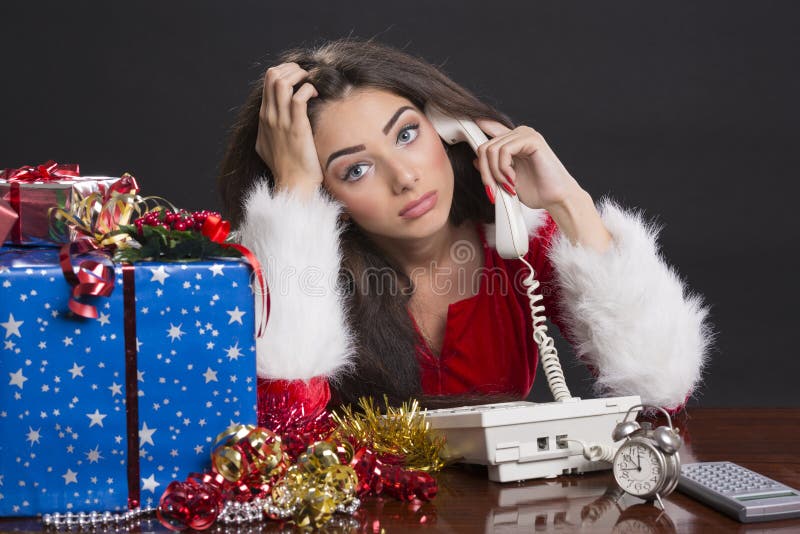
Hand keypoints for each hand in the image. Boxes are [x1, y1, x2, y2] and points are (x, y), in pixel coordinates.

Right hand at [256, 62, 321, 195]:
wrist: (293, 183)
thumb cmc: (285, 167)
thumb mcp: (267, 146)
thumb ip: (267, 130)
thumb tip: (269, 123)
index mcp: (264, 118)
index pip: (268, 81)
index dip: (285, 71)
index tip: (299, 77)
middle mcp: (270, 116)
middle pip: (272, 76)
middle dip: (291, 69)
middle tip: (306, 76)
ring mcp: (282, 122)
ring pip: (282, 82)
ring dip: (299, 76)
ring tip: (310, 82)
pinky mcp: (297, 128)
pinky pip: (299, 97)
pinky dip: (308, 89)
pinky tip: (316, 94)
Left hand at [472, 119, 581, 210]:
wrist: (556, 198)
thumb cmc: (537, 190)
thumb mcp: (506, 180)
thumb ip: (493, 167)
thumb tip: (476, 159)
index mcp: (513, 142)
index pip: (490, 129)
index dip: (476, 127)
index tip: (462, 127)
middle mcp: (519, 134)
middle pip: (484, 146)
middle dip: (485, 172)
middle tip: (492, 190)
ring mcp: (525, 134)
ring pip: (491, 149)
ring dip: (494, 173)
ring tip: (506, 186)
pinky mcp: (531, 139)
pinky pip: (504, 150)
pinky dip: (503, 168)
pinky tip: (512, 179)